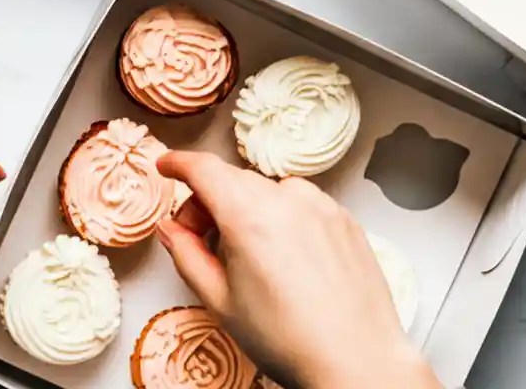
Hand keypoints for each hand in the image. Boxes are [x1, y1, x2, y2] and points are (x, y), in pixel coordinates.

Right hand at [155, 152, 439, 388]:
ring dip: (248, 207)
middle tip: (199, 238)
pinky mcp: (345, 219)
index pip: (204, 169)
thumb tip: (170, 230)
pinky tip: (285, 257)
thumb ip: (187, 255)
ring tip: (248, 254)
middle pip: (233, 180)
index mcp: (249, 216)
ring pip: (269, 190)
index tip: (167, 167)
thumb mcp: (220, 301)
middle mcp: (288, 200)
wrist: (357, 362)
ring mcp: (322, 207)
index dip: (178, 163)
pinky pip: (302, 203)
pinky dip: (283, 216)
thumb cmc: (289, 341)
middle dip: (208, 200)